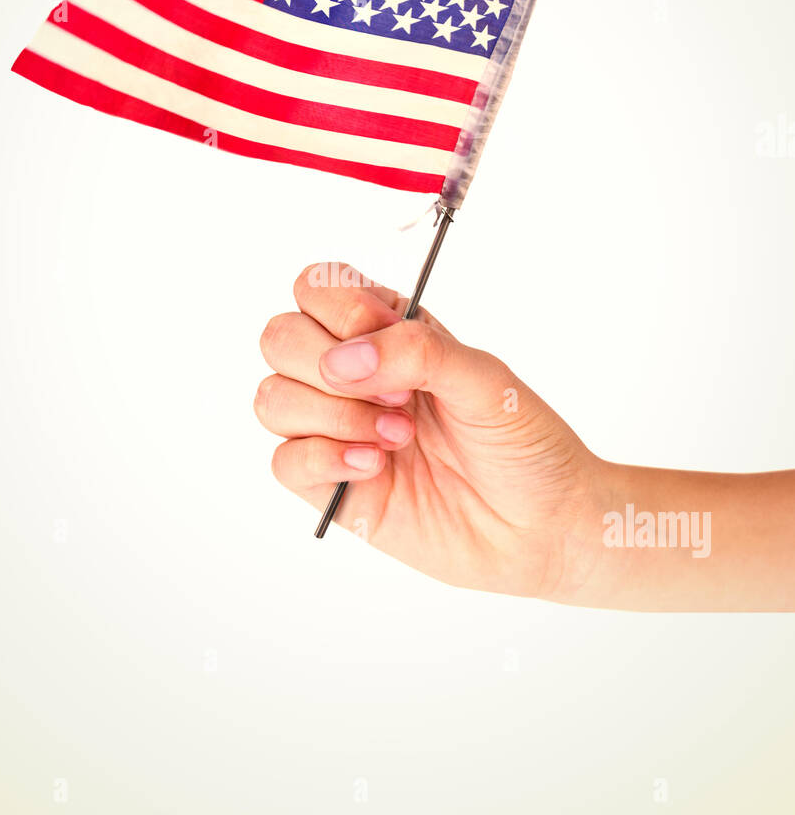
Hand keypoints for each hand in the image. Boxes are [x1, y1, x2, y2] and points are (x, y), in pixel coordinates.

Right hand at [256, 263, 599, 597]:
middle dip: (328, 366)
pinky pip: (283, 461)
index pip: (316, 288)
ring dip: (332, 415)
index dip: (340, 309)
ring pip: (272, 399)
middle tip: (398, 398)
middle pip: (280, 338)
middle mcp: (353, 375)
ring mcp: (337, 430)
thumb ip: (416, 351)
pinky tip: (375, 468)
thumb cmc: (524, 445)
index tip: (391, 341)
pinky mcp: (332, 485)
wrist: (542, 526)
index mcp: (387, 332)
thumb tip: (343, 359)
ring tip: (398, 439)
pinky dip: (323, 459)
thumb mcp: (485, 379)